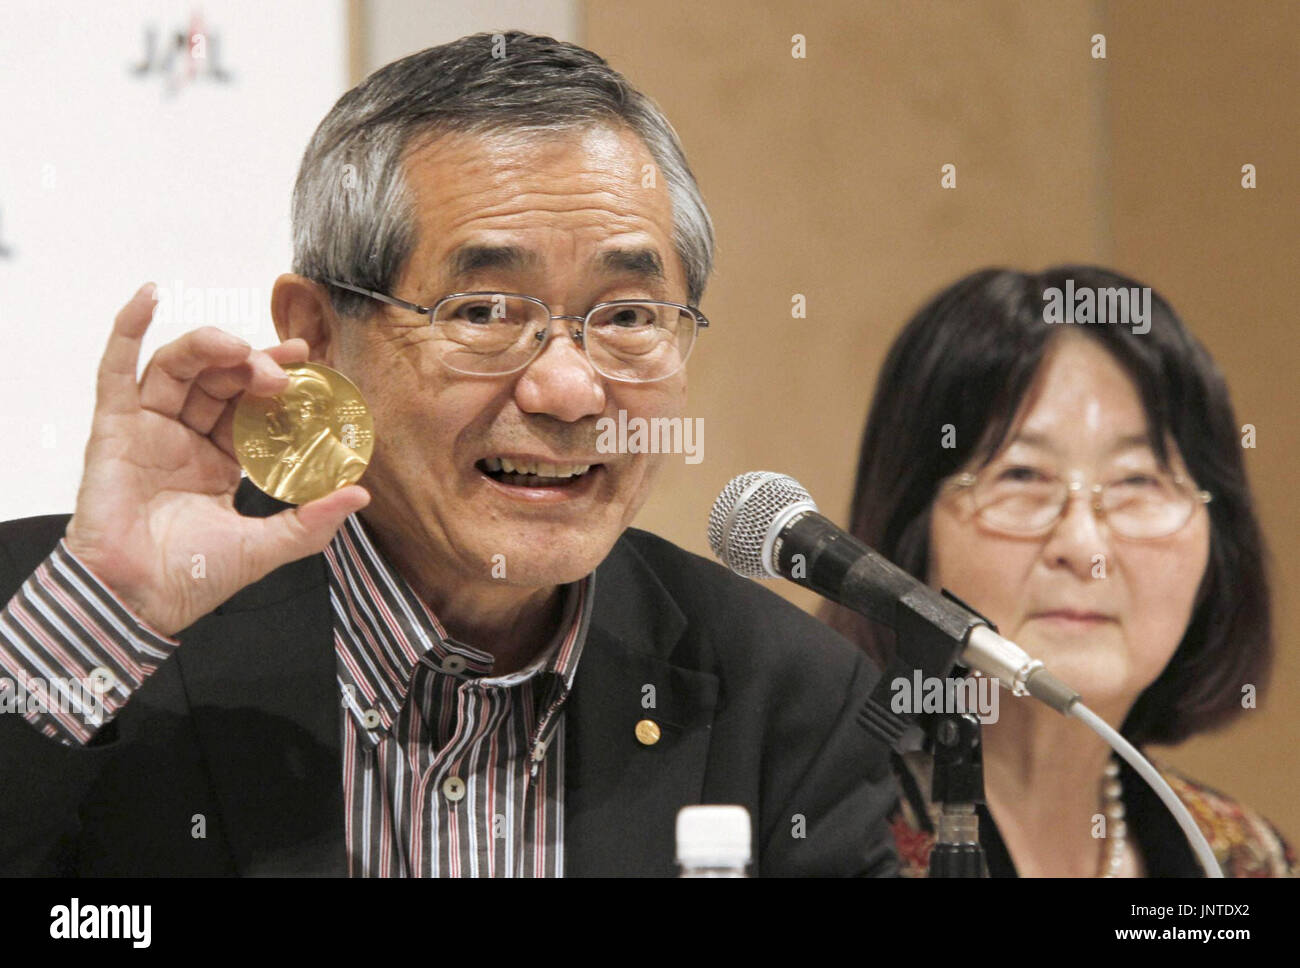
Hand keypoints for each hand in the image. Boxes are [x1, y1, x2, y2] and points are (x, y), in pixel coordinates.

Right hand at [63, 283, 368, 635]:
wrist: (139, 600)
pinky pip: (115, 369)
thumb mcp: (266, 548)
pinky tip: (149, 297)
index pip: (252, 407)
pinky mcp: (112, 428)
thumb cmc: (191, 579)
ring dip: (212, 348)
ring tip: (243, 350)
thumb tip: (360, 494)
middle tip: (287, 365)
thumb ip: (312, 522)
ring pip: (179, 368)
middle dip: (254, 364)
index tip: (310, 363)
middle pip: (220, 380)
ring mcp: (147, 429)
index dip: (278, 381)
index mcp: (220, 461)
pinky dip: (128, 329)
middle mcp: (185, 438)